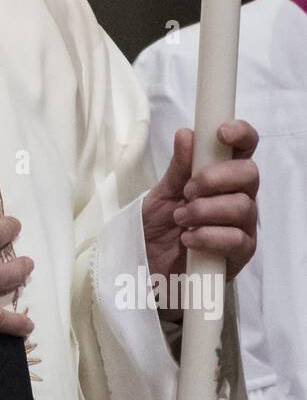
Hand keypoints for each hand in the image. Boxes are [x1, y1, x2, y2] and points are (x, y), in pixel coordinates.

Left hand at [141, 121, 258, 291]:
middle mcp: (240, 196)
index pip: (245, 148)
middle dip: (216, 177)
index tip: (221, 133)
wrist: (150, 266)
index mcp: (223, 176)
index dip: (241, 134)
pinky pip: (235, 239)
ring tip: (181, 219)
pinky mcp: (241, 254)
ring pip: (242, 206)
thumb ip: (178, 168)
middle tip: (188, 190)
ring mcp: (243, 225)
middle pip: (249, 174)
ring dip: (205, 210)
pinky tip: (188, 239)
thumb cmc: (160, 226)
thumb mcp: (162, 193)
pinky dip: (208, 236)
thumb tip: (187, 134)